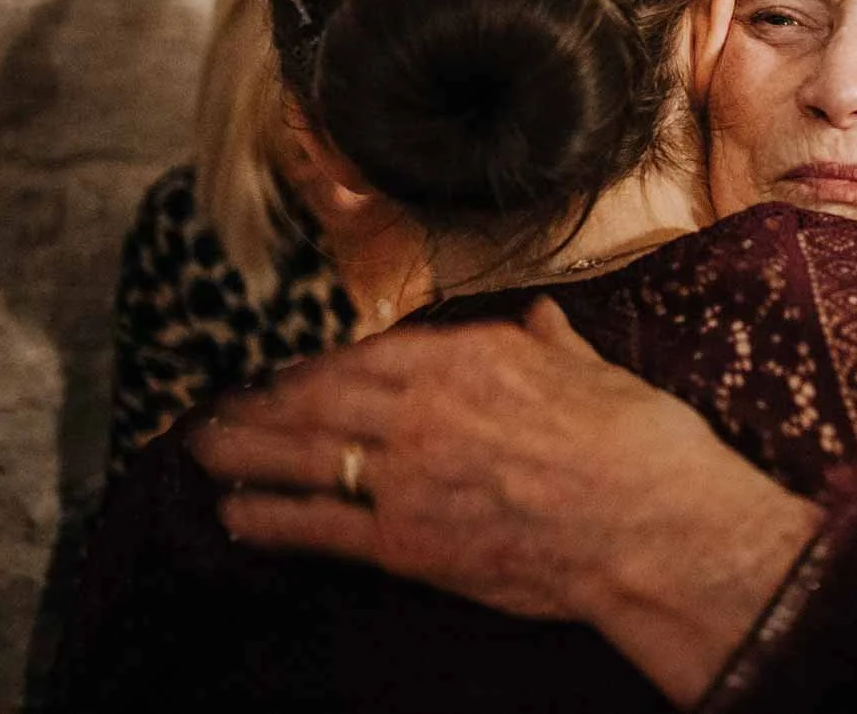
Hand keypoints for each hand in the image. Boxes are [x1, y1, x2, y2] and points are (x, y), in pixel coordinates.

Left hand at [190, 299, 823, 706]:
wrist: (653, 528)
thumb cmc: (640, 445)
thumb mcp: (597, 371)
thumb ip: (552, 343)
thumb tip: (541, 316)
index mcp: (473, 353)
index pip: (372, 349)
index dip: (320, 357)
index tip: (291, 360)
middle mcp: (426, 404)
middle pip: (319, 395)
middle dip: (263, 398)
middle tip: (220, 399)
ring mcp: (409, 473)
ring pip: (302, 452)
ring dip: (243, 449)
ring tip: (202, 445)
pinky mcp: (408, 541)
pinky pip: (318, 526)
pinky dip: (269, 519)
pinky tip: (235, 515)